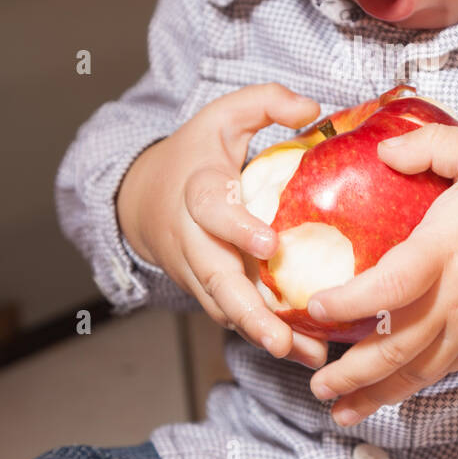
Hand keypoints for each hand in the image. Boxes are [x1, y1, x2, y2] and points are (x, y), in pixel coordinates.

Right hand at [116, 82, 329, 368]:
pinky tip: (307, 353)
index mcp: (197, 191)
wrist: (145, 197)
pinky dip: (267, 336)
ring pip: (226, 309)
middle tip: (279, 339)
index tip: (270, 244)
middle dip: (248, 312)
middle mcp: (193, 239)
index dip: (237, 228)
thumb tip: (311, 109)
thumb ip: (267, 102)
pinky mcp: (208, 290)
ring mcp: (198, 271)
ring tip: (306, 356)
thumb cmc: (197, 153)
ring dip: (263, 335)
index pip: (212, 210)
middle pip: (215, 280)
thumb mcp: (225, 114)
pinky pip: (235, 317)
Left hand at [305, 122, 457, 423]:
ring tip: (334, 408)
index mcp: (444, 251)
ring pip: (412, 371)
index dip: (351, 302)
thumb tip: (383, 148)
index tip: (316, 307)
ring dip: (371, 394)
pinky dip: (401, 392)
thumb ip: (431, 146)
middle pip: (395, 345)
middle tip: (314, 384)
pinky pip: (432, 373)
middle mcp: (450, 298)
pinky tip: (375, 402)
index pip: (391, 286)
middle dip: (351, 371)